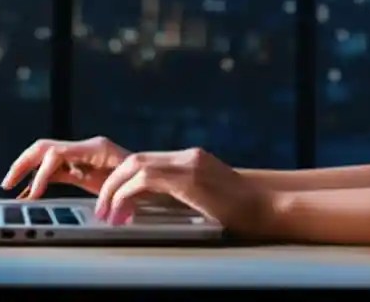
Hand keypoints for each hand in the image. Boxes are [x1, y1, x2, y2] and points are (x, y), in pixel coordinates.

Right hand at [1, 135, 130, 198]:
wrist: (154, 176)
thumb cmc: (143, 181)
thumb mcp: (123, 186)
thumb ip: (102, 188)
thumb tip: (88, 198)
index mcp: (94, 148)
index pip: (56, 153)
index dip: (41, 173)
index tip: (34, 194)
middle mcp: (84, 148)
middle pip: (44, 147)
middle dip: (23, 163)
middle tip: (7, 183)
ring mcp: (81, 155)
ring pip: (44, 155)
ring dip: (26, 168)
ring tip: (11, 185)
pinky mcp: (80, 166)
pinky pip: (54, 168)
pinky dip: (39, 178)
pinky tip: (30, 192)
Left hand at [94, 147, 277, 238]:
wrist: (267, 207)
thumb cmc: (241, 212)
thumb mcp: (206, 200)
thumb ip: (182, 196)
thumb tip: (151, 209)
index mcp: (190, 161)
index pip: (145, 163)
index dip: (122, 182)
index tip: (111, 204)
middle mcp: (187, 156)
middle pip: (134, 160)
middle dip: (111, 184)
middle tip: (102, 210)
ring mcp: (189, 163)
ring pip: (135, 165)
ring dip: (114, 190)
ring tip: (108, 213)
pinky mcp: (190, 176)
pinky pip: (146, 179)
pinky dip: (127, 195)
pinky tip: (124, 213)